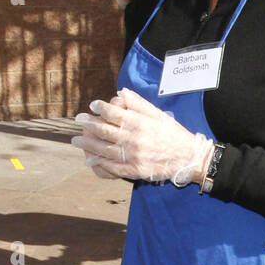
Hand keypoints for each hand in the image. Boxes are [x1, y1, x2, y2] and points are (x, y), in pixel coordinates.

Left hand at [72, 87, 212, 184]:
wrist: (187, 157)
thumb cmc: (173, 133)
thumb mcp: (158, 114)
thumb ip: (138, 103)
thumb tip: (121, 93)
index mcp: (140, 123)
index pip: (114, 114)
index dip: (101, 108)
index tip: (92, 105)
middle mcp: (134, 140)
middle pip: (105, 131)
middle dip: (88, 125)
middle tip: (79, 120)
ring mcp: (133, 157)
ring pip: (104, 150)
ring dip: (88, 145)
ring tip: (77, 141)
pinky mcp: (135, 170)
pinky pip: (113, 167)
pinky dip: (99, 163)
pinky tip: (89, 159)